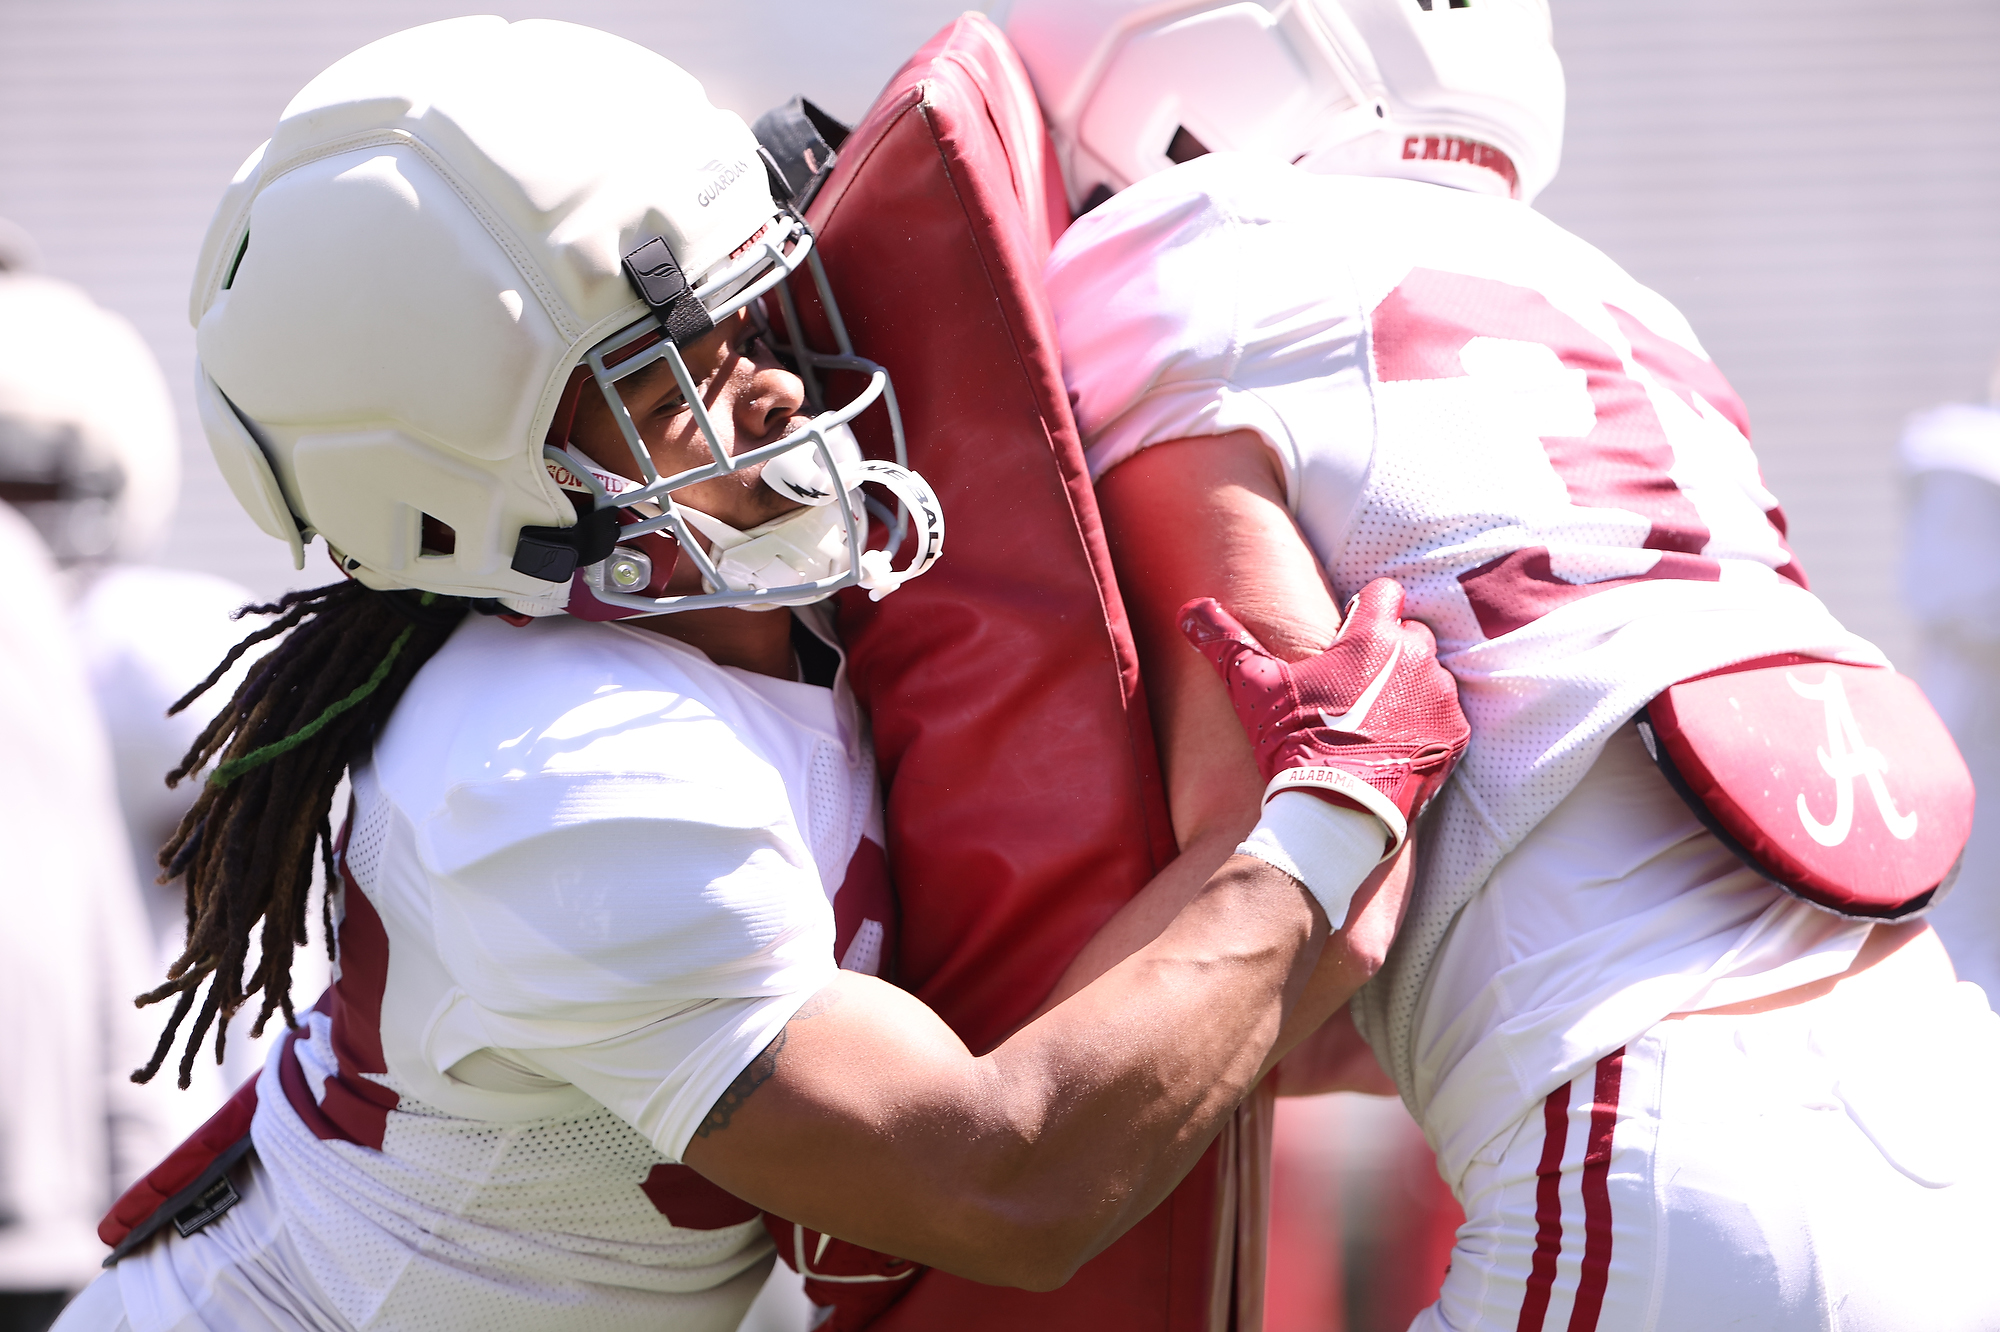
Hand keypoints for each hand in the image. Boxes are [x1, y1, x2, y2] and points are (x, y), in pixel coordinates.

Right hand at [1179, 578, 1468, 851]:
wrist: (1337, 811)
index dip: (1367, 607)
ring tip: (1375, 720)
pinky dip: (1427, 726)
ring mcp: (1441, 698)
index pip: (1386, 592)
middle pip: (1412, 634)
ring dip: (1410, 688)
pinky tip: (1395, 745)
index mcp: (1373, 637)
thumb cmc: (1295, 743)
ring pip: (1431, 675)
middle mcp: (1416, 658)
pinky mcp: (1455, 736)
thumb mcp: (1253, 689)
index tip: (1349, 631)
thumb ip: (1225, 642)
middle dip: (1390, 651)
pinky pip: (1447, 716)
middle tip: (1356, 684)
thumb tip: (1190, 611)